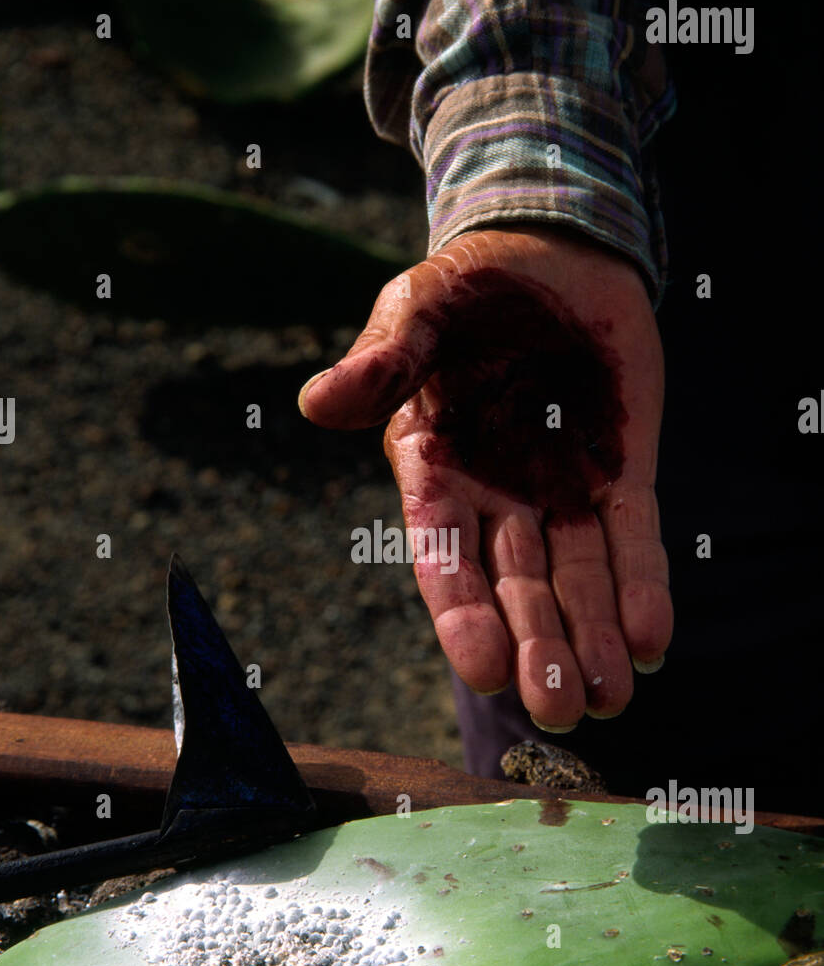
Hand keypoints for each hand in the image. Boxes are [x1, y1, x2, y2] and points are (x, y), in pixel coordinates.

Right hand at [298, 227, 671, 729]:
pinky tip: (650, 641)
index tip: (486, 670)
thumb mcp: (417, 311)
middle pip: (517, 590)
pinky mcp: (621, 477)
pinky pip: (634, 542)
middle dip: (537, 648)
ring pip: (578, 582)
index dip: (464, 617)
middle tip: (556, 710)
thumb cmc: (467, 288)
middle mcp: (497, 502)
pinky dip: (642, 590)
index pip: (445, 560)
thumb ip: (382, 362)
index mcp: (435, 476)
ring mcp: (563, 494)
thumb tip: (316, 401)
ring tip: (607, 698)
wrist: (552, 254)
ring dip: (591, 639)